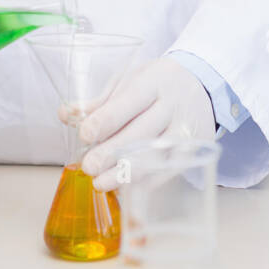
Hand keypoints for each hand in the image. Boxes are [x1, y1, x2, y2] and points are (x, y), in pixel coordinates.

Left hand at [77, 56, 215, 191]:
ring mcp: (187, 128)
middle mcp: (173, 105)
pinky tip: (126, 188)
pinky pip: (171, 169)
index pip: (129, 101)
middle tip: (89, 167)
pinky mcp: (196, 148)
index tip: (85, 136)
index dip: (107, 120)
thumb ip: (99, 101)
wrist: (203, 83)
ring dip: (128, 173)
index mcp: (154, 81)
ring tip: (102, 183)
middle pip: (143, 132)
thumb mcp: (130, 80)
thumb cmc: (156, 83)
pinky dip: (147, 181)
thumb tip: (65, 114)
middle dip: (113, 152)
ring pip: (157, 154)